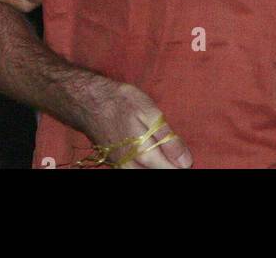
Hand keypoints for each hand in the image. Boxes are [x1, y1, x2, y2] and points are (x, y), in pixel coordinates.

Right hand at [75, 78, 192, 168]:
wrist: (88, 102)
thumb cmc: (120, 102)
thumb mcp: (149, 112)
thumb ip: (168, 139)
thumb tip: (186, 162)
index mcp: (145, 156)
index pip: (173, 170)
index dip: (181, 160)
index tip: (180, 148)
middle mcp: (132, 168)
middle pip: (159, 172)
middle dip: (168, 162)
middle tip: (168, 143)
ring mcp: (122, 168)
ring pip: (147, 172)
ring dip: (155, 162)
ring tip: (154, 144)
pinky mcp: (115, 165)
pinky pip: (136, 170)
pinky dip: (144, 163)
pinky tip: (144, 148)